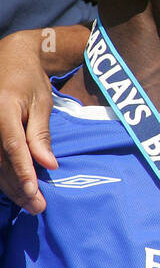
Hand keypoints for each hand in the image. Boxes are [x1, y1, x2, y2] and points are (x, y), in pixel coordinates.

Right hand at [0, 28, 64, 213]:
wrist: (9, 60)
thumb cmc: (29, 81)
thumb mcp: (41, 103)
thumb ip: (41, 134)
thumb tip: (48, 164)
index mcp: (2, 109)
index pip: (13, 147)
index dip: (23, 172)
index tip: (33, 192)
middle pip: (0, 162)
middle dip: (19, 187)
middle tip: (38, 207)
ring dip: (10, 187)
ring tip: (30, 204)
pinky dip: (2, 177)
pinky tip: (15, 191)